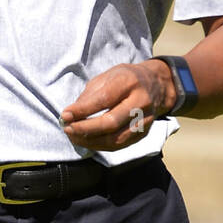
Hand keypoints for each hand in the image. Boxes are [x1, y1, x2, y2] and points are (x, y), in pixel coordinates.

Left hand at [58, 60, 175, 152]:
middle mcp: (140, 101)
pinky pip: (120, 145)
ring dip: (91, 141)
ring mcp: (145, 120)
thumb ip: (90, 95)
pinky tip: (87, 141)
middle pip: (111, 122)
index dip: (83, 110)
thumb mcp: (107, 76)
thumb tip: (72, 114)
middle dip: (85, 128)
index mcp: (129, 82)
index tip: (65, 115)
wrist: (157, 85)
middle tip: (67, 129)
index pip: (104, 99)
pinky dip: (100, 146)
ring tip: (73, 137)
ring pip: (116, 139)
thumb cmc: (126, 79)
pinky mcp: (144, 133)